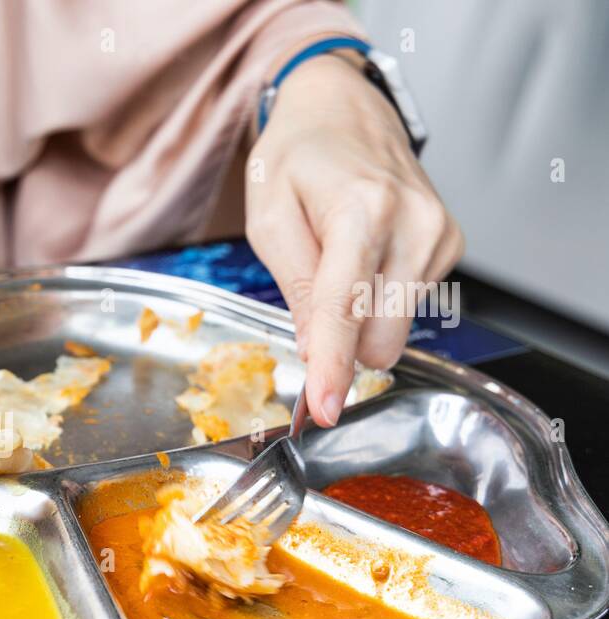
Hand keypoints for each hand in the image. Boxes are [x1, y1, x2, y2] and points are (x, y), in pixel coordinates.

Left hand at [245, 51, 462, 425]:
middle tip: (310, 301)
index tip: (325, 409)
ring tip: (339, 258)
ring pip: (396, 329)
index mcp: (360, 211)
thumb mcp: (269, 217)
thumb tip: (315, 350)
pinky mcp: (451, 244)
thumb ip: (295, 286)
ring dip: (360, 316)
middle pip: (381, 336)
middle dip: (341, 343)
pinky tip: (365, 255)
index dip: (332, 367)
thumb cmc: (297, 157)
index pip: (345, 308)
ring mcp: (440, 234)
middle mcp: (413, 223)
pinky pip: (409, 306)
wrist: (341, 108)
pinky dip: (379, 297)